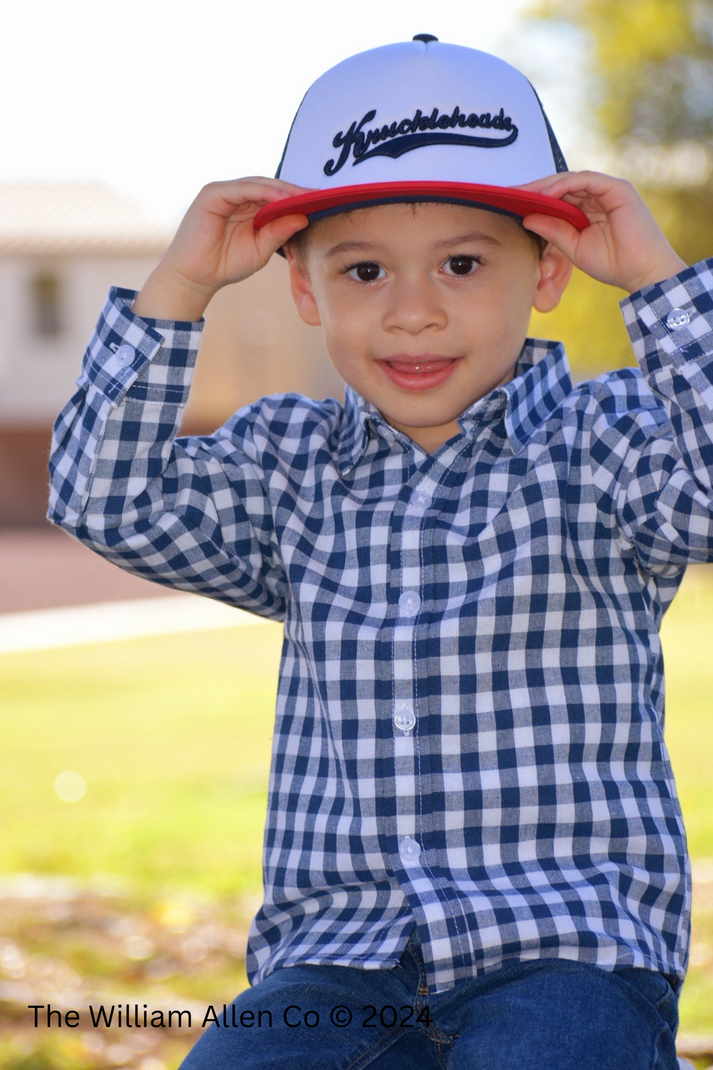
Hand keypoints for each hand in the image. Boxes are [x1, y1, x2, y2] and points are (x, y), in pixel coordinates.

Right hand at [156, 176, 310, 301]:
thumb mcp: (261, 249)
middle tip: (321, 196)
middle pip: (271, 187)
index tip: (323, 203)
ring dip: (283, 190)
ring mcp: (225, 192)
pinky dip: (264, 192)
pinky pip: (244, 188)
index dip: (299, 199)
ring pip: (260, 184)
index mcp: (248, 208)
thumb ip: (279, 232)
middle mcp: (237, 196)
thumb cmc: (225, 265)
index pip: (277, 197)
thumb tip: (304, 217)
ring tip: (305, 197)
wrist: (195, 277)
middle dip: (295, 191)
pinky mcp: (213, 193)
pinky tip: (283, 199)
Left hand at [514, 171, 687, 292]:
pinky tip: (545, 195)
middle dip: (535, 188)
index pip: (559, 196)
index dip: (535, 197)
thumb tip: (527, 218)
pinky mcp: (617, 188)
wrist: (642, 272)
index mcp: (590, 209)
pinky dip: (563, 185)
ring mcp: (609, 190)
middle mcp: (600, 195)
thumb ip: (553, 230)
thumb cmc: (614, 263)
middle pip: (562, 185)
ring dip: (545, 185)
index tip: (511, 202)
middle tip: (509, 192)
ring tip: (523, 193)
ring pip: (571, 179)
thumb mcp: (573, 247)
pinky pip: (585, 180)